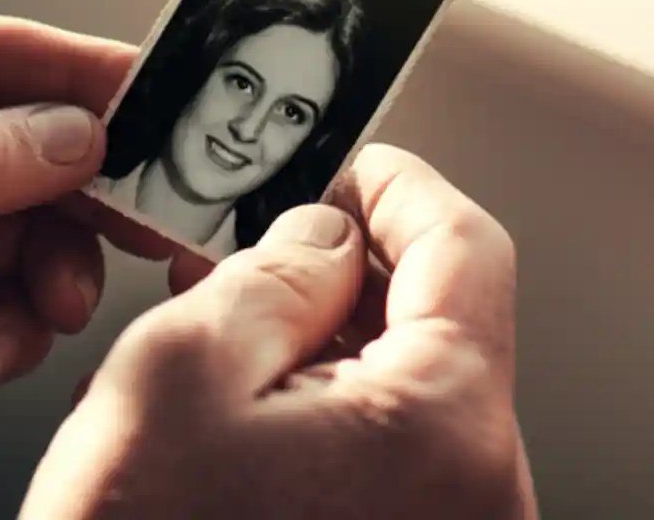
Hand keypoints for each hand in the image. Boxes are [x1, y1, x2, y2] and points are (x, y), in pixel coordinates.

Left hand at [0, 13, 166, 512]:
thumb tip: (72, 134)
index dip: (78, 71)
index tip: (153, 97)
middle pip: (37, 153)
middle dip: (91, 190)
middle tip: (141, 221)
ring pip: (39, 239)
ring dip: (60, 272)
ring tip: (45, 305)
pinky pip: (12, 315)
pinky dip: (18, 334)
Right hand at [21, 144, 536, 518]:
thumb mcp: (177, 375)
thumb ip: (268, 274)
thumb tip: (321, 237)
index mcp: (443, 429)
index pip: (466, 248)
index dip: (400, 187)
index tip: (352, 166)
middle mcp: (477, 495)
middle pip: (440, 321)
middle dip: (345, 269)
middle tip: (260, 245)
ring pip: (406, 390)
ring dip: (325, 342)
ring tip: (228, 334)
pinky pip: (389, 455)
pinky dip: (327, 410)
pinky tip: (247, 411)